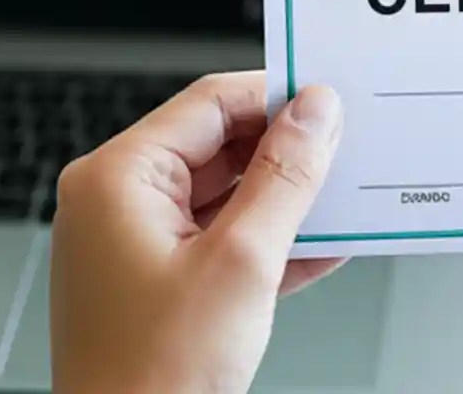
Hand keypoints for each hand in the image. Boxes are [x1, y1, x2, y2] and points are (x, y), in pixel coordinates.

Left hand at [50, 73, 344, 393]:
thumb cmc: (152, 379)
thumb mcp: (241, 264)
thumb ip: (285, 178)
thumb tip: (315, 113)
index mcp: (117, 178)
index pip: (209, 104)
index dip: (275, 97)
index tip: (330, 101)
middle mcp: (116, 200)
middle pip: (217, 145)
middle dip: (285, 152)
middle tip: (346, 151)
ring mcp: (134, 242)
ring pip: (224, 194)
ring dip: (284, 200)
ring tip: (342, 198)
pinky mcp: (156, 279)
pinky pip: (219, 238)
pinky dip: (267, 241)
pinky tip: (319, 248)